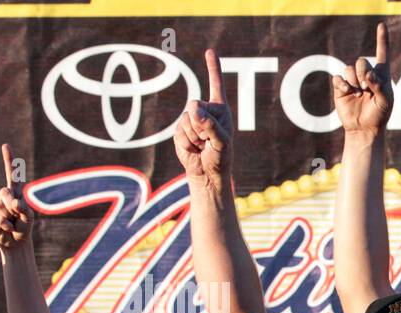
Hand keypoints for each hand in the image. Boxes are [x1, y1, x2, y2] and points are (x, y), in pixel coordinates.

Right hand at [0, 144, 30, 249]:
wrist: (17, 242)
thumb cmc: (24, 226)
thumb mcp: (29, 217)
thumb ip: (24, 208)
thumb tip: (15, 202)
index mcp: (15, 193)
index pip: (11, 175)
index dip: (8, 160)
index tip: (5, 145)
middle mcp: (3, 197)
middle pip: (4, 192)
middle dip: (13, 204)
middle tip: (18, 214)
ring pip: (0, 206)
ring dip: (11, 217)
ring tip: (13, 222)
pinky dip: (6, 225)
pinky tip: (8, 228)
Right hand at [174, 49, 232, 188]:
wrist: (206, 173)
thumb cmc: (221, 157)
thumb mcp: (222, 142)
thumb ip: (210, 125)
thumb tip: (195, 110)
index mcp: (220, 109)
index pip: (216, 85)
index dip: (212, 68)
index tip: (209, 50)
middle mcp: (205, 111)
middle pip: (195, 106)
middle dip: (202, 126)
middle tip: (209, 141)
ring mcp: (191, 120)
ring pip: (186, 120)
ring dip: (195, 137)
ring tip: (203, 146)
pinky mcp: (179, 130)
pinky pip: (179, 132)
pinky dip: (187, 143)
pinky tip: (194, 149)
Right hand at [333, 22, 392, 135]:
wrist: (364, 129)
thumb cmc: (379, 116)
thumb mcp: (386, 103)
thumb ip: (380, 87)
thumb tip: (369, 75)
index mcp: (381, 75)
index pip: (382, 54)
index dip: (381, 39)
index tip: (381, 25)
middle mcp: (366, 75)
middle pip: (361, 61)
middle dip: (363, 73)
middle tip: (366, 88)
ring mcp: (353, 80)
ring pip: (349, 69)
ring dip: (354, 81)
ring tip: (359, 94)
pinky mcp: (341, 87)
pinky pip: (338, 78)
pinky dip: (343, 85)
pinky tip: (349, 93)